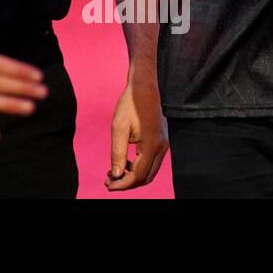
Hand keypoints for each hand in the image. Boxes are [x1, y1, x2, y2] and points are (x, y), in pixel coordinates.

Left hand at [105, 70, 167, 190]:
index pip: (138, 175)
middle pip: (146, 177)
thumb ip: (118, 153)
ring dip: (133, 176)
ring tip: (114, 173)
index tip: (108, 186)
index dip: (122, 184)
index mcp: (152, 145)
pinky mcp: (162, 141)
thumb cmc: (129, 104)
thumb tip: (116, 175)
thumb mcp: (118, 127)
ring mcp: (164, 144)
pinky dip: (139, 167)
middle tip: (109, 182)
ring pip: (150, 171)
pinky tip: (125, 163)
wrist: (144, 86)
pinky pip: (152, 161)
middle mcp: (162, 147)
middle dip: (128, 183)